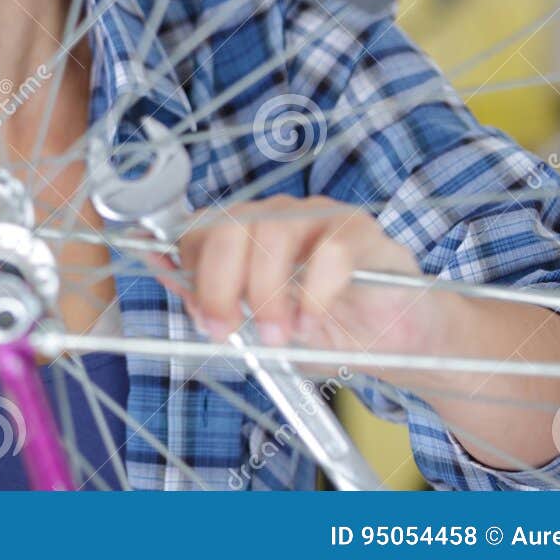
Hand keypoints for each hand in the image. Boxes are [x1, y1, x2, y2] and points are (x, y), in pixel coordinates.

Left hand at [147, 195, 437, 361]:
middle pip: (227, 227)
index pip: (198, 230)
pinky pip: (331, 251)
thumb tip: (160, 271)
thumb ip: (211, 298)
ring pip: (272, 233)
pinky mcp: (362, 232)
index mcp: (244, 233)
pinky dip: (314, 293)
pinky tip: (313, 323)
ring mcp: (319, 218)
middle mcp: (276, 216)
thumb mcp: (260, 326)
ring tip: (277, 334)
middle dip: (217, 284)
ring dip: (266, 292)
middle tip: (226, 331)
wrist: (399, 343)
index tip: (202, 318)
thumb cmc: (327, 329)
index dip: (190, 272)